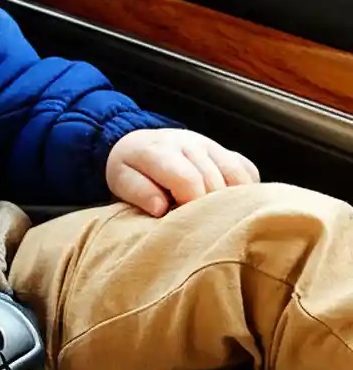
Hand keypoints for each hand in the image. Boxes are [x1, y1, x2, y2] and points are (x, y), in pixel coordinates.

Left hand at [106, 128, 259, 216]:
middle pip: (214, 181)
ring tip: (216, 219)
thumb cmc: (130, 169)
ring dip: (231, 202)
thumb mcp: (121, 179)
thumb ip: (139, 192)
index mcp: (160, 150)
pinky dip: (245, 190)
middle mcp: (190, 143)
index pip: (188, 180)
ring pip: (237, 176)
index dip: (190, 206)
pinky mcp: (227, 151)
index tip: (184, 223)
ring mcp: (212, 145)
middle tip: (199, 227)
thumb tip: (161, 208)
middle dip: (209, 208)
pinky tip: (231, 204)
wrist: (138, 142)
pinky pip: (248, 171)